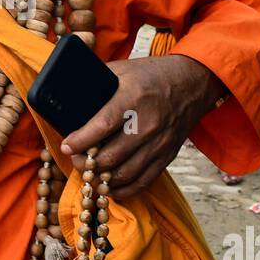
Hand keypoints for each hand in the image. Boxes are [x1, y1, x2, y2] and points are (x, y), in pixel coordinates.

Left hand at [62, 55, 225, 201]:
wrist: (192, 83)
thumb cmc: (151, 75)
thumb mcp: (122, 70)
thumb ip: (97, 83)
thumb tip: (67, 96)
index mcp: (133, 98)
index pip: (102, 126)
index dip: (81, 140)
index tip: (67, 146)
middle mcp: (148, 123)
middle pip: (110, 156)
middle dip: (86, 163)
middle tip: (76, 159)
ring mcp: (159, 143)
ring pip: (124, 174)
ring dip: (101, 179)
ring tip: (89, 173)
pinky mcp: (167, 156)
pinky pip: (143, 182)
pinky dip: (123, 190)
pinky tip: (109, 187)